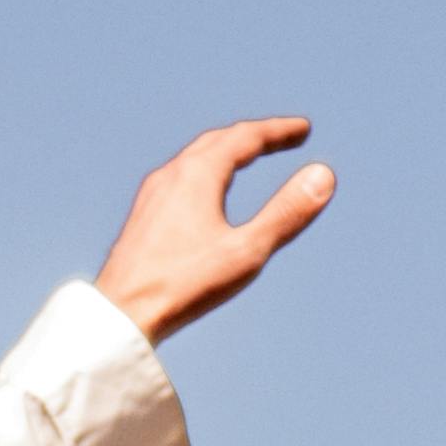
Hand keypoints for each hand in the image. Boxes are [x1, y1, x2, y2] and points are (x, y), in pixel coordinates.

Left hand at [95, 115, 330, 344]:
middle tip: (284, 137)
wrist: (121, 315)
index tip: (304, 130)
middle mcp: (171, 175)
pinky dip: (204, 171)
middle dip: (254, 137)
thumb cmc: (184, 286)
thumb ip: (286, 214)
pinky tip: (203, 194)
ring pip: (194, 158)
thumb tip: (324, 175)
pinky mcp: (142, 217)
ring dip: (226, 151)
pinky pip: (178, 179)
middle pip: (218, 141)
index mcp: (197, 174)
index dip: (278, 131)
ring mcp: (152, 195)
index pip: (245, 138)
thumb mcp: (247, 251)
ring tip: (247, 156)